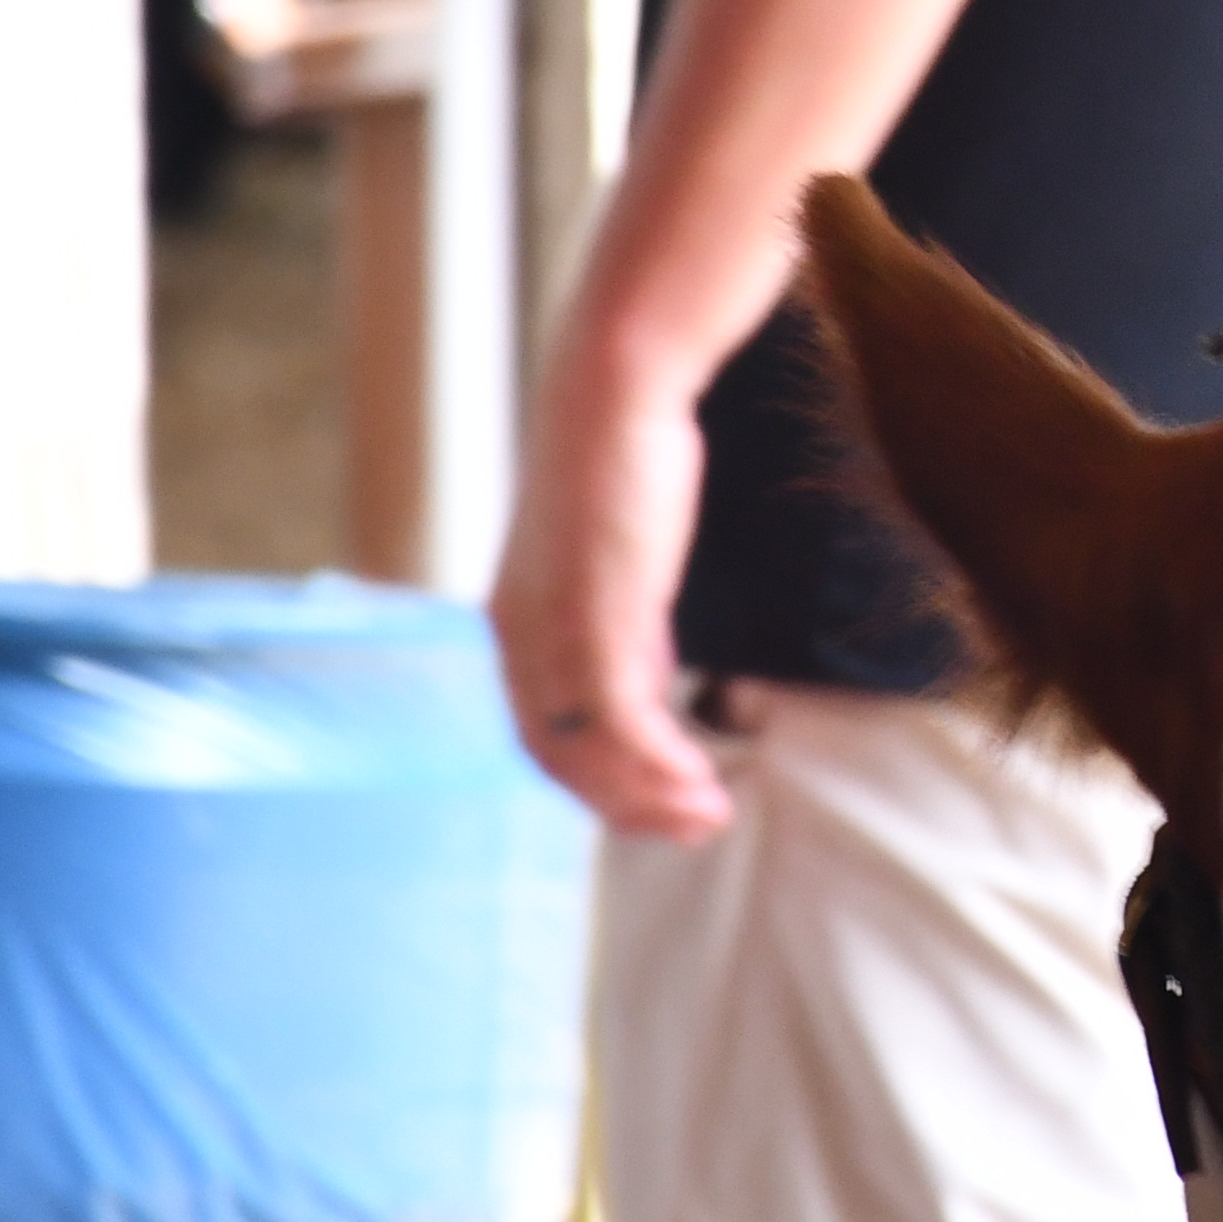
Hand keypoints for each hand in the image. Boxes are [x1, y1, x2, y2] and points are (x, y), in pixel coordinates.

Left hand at [493, 342, 732, 838]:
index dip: (598, 786)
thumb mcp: (616, 566)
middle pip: (559, 760)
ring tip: (708, 815)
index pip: (541, 737)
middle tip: (692, 827)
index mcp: (514, 627)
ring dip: (650, 798)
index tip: (657, 804)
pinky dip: (661, 762)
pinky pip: (622, 720)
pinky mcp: (592, 618)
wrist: (614, 394)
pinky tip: (702, 776)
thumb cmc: (622, 465)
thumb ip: (623, 631)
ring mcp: (551, 633)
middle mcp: (519, 639)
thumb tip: (648, 690)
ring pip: (590, 752)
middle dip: (626, 808)